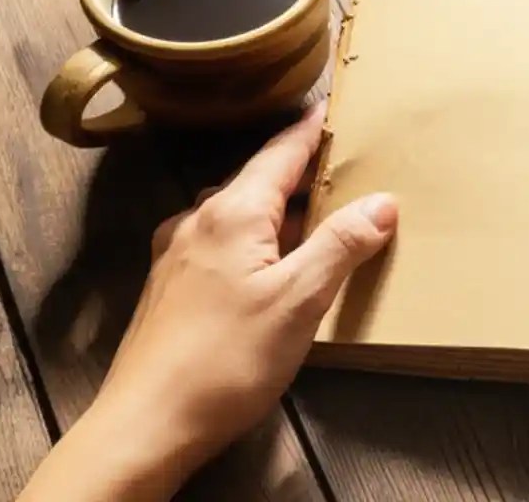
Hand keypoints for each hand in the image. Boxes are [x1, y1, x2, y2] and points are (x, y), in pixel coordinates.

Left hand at [19, 103, 396, 500]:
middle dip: (303, 169)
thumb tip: (382, 201)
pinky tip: (275, 263)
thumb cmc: (226, 359)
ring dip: (282, 208)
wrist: (146, 425)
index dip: (312, 128)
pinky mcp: (173, 288)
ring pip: (241, 213)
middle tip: (346, 162)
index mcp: (233, 212)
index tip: (338, 102)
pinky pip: (225, 242)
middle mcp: (199, 221)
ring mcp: (179, 254)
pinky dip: (260, 238)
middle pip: (260, 179)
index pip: (281, 152)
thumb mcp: (298, 301)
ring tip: (321, 212)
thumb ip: (340, 246)